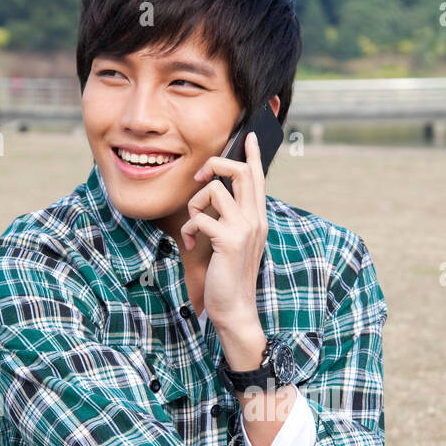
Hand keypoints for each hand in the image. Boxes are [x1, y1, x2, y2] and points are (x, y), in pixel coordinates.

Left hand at [182, 130, 266, 333]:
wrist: (235, 309)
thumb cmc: (229, 277)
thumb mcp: (234, 243)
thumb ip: (231, 220)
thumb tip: (216, 197)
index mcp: (258, 219)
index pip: (258, 178)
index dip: (252, 155)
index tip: (248, 136)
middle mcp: (255, 220)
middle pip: (239, 172)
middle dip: (214, 166)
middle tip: (199, 178)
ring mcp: (244, 229)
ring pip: (215, 189)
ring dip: (195, 204)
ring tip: (194, 226)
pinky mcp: (228, 241)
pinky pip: (200, 218)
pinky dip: (188, 229)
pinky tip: (189, 244)